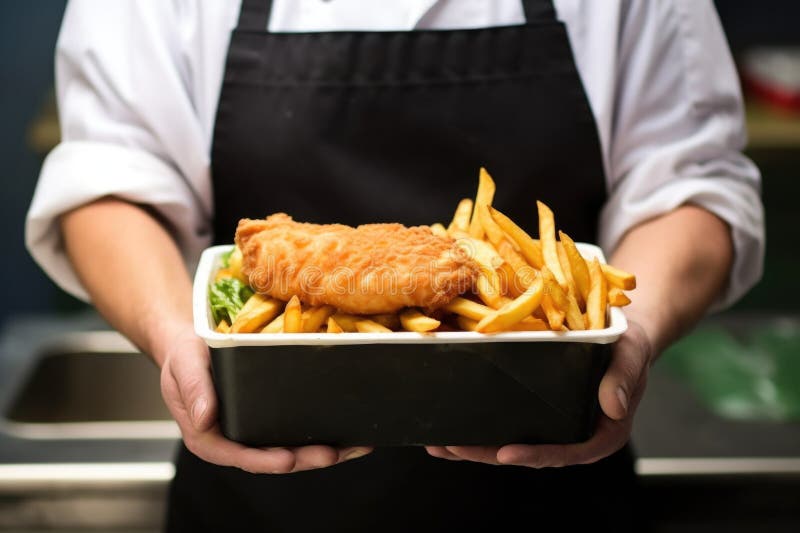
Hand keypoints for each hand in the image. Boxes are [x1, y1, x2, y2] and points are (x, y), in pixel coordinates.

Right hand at [157, 323, 371, 473]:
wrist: (193, 343)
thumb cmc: (184, 355)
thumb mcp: (183, 366)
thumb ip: (194, 390)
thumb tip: (203, 418)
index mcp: (210, 437)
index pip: (240, 456)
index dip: (265, 460)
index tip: (288, 460)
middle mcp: (236, 440)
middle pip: (274, 457)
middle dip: (306, 458)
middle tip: (333, 453)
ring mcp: (257, 431)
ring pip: (292, 448)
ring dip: (325, 450)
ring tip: (353, 447)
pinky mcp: (272, 418)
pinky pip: (298, 430)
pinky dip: (325, 432)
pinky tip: (349, 432)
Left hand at [425, 320, 652, 466]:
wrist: (619, 328)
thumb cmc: (629, 342)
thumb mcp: (631, 353)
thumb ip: (623, 378)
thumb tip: (614, 409)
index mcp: (600, 432)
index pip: (567, 452)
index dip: (536, 455)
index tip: (506, 453)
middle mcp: (572, 433)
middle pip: (528, 452)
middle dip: (487, 453)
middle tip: (453, 448)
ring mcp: (551, 423)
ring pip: (511, 440)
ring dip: (474, 444)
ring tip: (440, 443)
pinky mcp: (535, 408)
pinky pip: (507, 420)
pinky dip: (479, 421)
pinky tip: (449, 421)